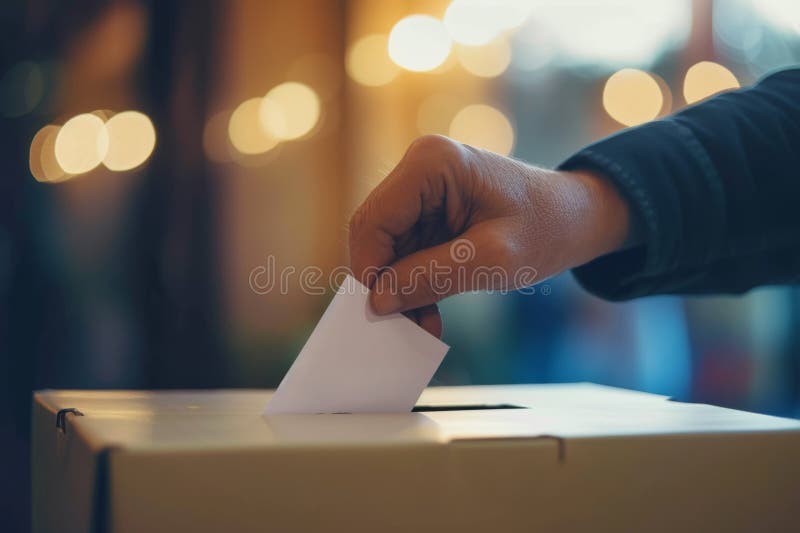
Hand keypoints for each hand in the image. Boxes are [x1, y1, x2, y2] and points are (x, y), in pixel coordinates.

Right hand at [348, 135, 630, 336]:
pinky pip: (403, 253)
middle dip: (385, 283)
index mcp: (431, 163)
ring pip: (385, 249)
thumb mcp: (493, 260)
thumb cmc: (546, 228)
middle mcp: (419, 168)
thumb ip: (432, 278)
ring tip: (423, 327)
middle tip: (404, 328)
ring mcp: (421, 190)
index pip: (374, 221)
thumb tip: (378, 301)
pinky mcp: (427, 212)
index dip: (370, 269)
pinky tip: (429, 314)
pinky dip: (412, 285)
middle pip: (374, 234)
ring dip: (400, 291)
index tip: (383, 314)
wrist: (575, 219)